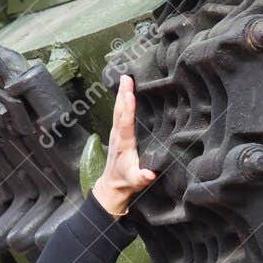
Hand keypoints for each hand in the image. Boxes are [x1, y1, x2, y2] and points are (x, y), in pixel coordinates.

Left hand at [91, 74, 156, 216]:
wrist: (112, 184)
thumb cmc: (126, 181)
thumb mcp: (136, 181)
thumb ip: (142, 177)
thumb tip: (150, 174)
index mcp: (124, 144)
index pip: (125, 123)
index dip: (127, 108)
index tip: (128, 93)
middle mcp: (118, 135)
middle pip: (119, 111)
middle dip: (122, 94)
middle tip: (126, 77)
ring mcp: (116, 133)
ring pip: (118, 110)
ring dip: (121, 94)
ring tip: (125, 78)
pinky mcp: (117, 132)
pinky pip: (119, 113)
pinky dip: (121, 100)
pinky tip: (124, 91)